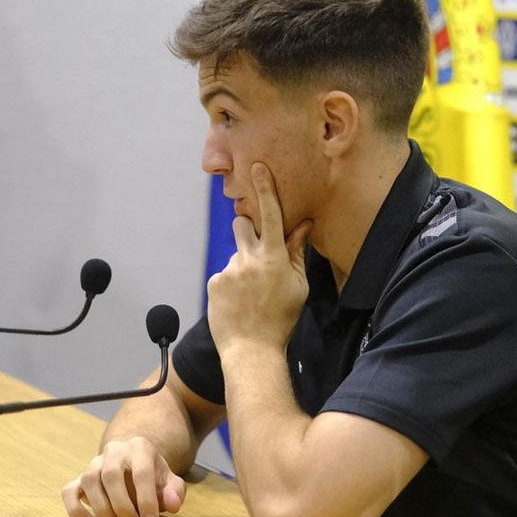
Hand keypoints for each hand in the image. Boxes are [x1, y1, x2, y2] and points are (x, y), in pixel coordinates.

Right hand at [62, 436, 185, 516]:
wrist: (132, 463)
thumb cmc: (154, 477)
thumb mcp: (170, 482)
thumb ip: (174, 492)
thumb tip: (173, 505)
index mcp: (140, 448)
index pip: (142, 472)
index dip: (146, 499)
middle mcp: (114, 451)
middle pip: (111, 475)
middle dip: (122, 505)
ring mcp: (94, 463)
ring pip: (89, 480)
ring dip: (100, 507)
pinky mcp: (79, 478)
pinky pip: (69, 490)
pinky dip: (75, 509)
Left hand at [206, 163, 310, 354]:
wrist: (251, 350)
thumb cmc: (281, 320)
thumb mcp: (298, 286)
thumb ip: (296, 252)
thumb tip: (302, 225)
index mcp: (273, 258)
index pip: (270, 215)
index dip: (265, 188)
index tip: (257, 166)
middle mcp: (248, 259)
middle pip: (242, 225)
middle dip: (248, 230)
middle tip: (258, 254)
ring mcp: (229, 270)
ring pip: (236, 254)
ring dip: (244, 265)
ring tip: (251, 294)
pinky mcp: (214, 282)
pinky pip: (225, 273)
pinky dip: (232, 284)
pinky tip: (239, 303)